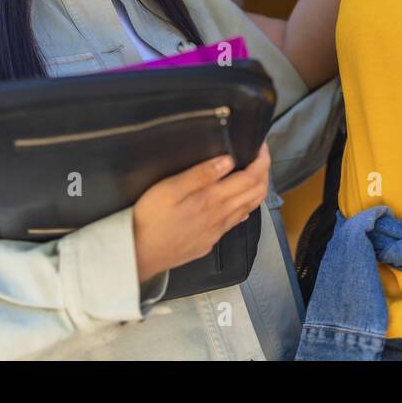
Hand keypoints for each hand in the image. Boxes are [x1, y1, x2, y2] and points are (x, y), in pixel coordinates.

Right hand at [131, 142, 270, 282]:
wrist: (137, 255)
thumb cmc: (149, 219)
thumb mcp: (169, 189)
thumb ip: (200, 175)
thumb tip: (228, 160)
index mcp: (213, 201)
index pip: (251, 179)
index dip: (261, 161)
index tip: (261, 146)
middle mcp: (221, 217)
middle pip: (256, 194)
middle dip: (264, 173)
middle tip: (260, 157)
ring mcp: (216, 232)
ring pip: (249, 209)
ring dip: (256, 190)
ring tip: (252, 174)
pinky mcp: (209, 241)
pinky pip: (235, 222)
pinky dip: (243, 207)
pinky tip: (236, 203)